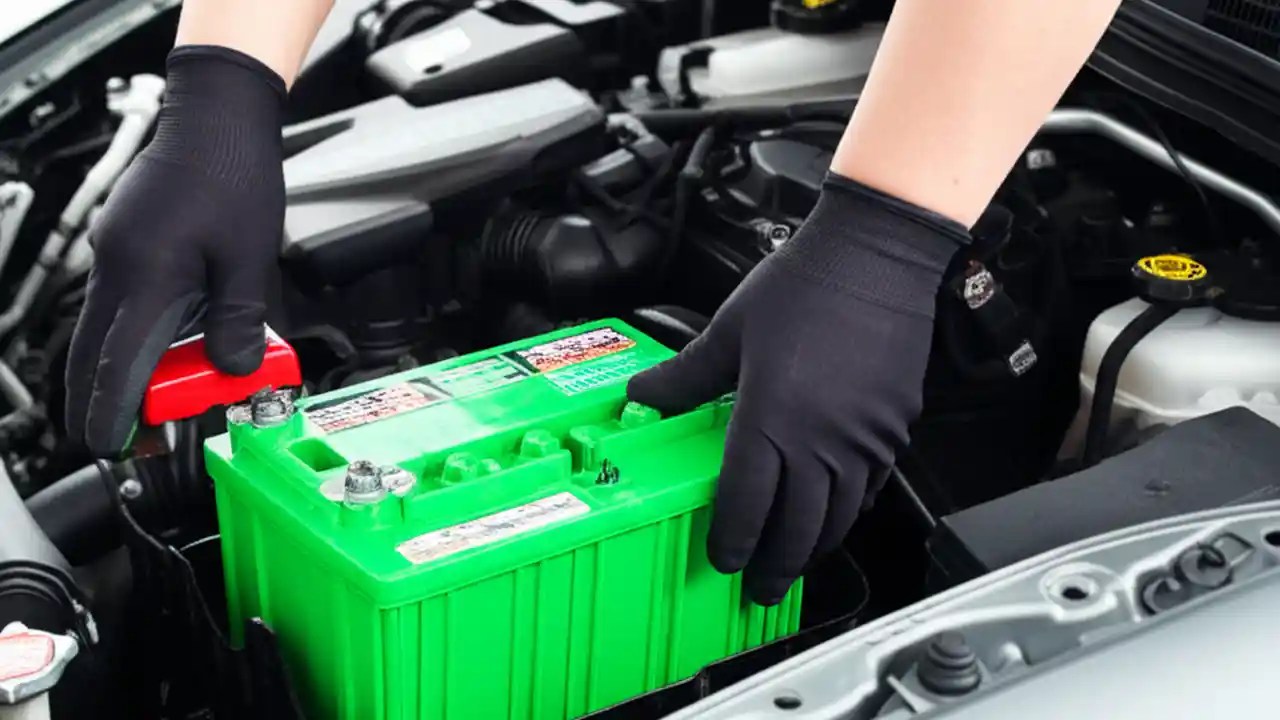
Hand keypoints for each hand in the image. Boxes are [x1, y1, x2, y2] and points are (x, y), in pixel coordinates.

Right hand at [65, 46, 286, 454]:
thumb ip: (240, 320)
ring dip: (124, 367)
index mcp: (145, 278)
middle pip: (93, 354)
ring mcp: (115, 252)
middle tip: (119, 439)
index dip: (112, 413)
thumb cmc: (234, 175)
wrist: (217, 116)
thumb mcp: (251, 258)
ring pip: (105, 329)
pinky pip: (121, 301)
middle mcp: (117, 269)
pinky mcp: (125, 241)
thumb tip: (234, 371)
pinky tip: (171, 342)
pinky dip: (136, 332)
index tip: (110, 446)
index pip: (117, 365)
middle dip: (102, 401)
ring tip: (155, 401)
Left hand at [627, 174, 967, 603]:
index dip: (733, 541)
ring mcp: (863, 439)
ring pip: (840, 517)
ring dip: (815, 547)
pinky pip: (871, 487)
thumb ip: (684, 377)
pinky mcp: (893, 427)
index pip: (746, 505)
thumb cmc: (802, 286)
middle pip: (797, 528)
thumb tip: (642, 397)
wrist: (875, 256)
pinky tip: (839, 513)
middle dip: (776, 566)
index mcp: (770, 420)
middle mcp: (820, 442)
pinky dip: (851, 511)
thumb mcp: (728, 332)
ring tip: (797, 562)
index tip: (723, 559)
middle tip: (761, 588)